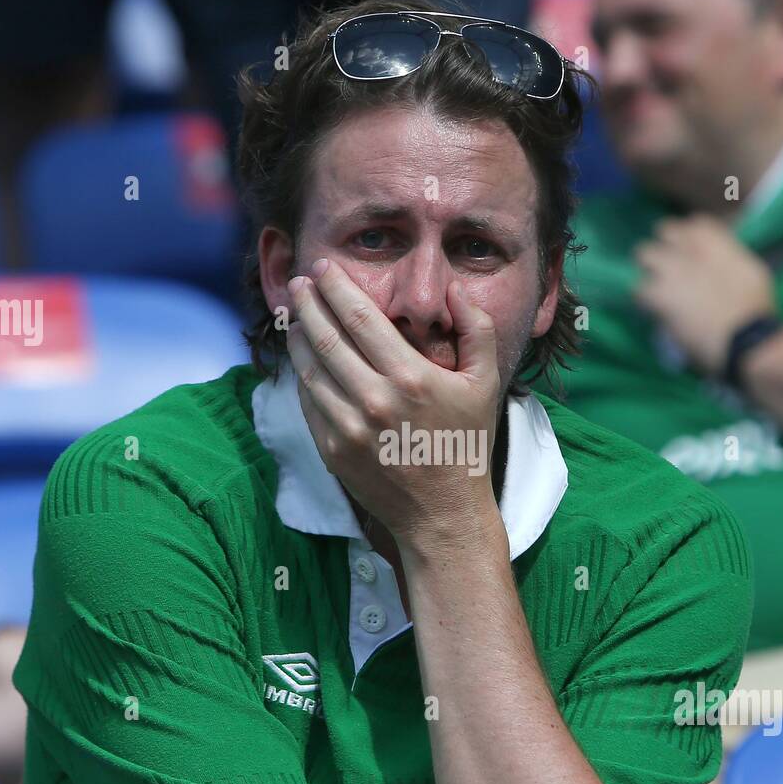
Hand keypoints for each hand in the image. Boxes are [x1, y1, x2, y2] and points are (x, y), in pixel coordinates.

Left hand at [285, 257, 502, 549]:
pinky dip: (303, 375)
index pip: (359, 317)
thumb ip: (477, 329)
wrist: (443, 514)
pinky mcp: (332, 451)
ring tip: (296, 315)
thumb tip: (453, 290)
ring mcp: (348, 428)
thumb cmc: (466, 444)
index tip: (324, 269)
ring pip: (310, 368)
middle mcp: (374, 400)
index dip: (336, 287)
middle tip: (300, 283)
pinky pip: (309, 402)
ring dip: (298, 336)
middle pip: (326, 336)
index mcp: (411, 377)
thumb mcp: (486, 383)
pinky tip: (304, 359)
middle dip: (308, 304)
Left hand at [634, 215, 776, 376]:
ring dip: (648, 267)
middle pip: (665, 230)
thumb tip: (721, 261)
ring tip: (653, 283)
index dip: (689, 234)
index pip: (696, 223)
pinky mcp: (659, 294)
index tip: (689, 246)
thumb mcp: (753, 271)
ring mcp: (673, 269)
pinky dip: (642, 298)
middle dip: (665, 244)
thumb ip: (731, 259)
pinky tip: (651, 309)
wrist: (744, 335)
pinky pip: (638, 289)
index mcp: (718, 242)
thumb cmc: (757, 307)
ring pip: (644, 253)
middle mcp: (692, 248)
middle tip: (665, 263)